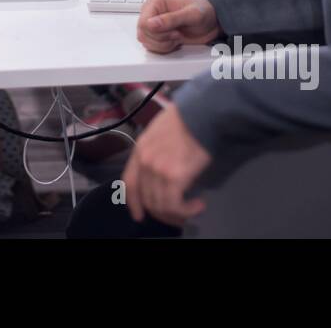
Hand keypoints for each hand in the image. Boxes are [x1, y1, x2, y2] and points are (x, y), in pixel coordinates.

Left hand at [125, 106, 211, 226]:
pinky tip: (197, 205)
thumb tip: (161, 174)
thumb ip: (154, 153)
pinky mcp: (174, 177)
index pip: (129, 183)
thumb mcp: (159, 133)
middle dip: (162, 212)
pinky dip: (187, 211)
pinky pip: (174, 205)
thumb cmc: (186, 120)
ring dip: (178, 213)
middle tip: (178, 215)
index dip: (133, 203)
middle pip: (146, 198)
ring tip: (192, 208)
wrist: (201, 115)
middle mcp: (144, 161)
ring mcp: (157, 170)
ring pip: (160, 205)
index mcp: (140, 149)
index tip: (139, 214)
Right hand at [137, 0, 219, 53]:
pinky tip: (174, 41)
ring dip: (163, 44)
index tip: (174, 31)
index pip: (143, 22)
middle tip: (177, 34)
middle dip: (162, 38)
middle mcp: (151, 12)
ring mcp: (153, 24)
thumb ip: (171, 19)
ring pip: (145, 41)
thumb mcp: (191, 15)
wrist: (212, 22)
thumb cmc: (204, 12)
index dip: (157, 32)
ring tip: (177, 37)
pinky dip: (163, 48)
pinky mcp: (157, 34)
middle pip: (143, 33)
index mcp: (155, 2)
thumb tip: (151, 24)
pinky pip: (151, 46)